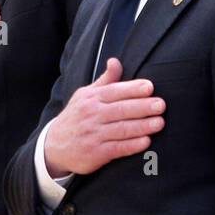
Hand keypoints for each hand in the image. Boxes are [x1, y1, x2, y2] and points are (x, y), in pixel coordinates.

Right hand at [43, 58, 164, 177]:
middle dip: (142, 107)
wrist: (54, 146)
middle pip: (120, 110)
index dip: (132, 89)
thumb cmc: (76, 117)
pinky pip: (117, 148)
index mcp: (91, 99)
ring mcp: (93, 135)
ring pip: (121, 129)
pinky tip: (146, 142)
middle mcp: (91, 115)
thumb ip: (105, 81)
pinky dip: (132, 145)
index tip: (149, 87)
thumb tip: (115, 61)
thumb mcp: (85, 96)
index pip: (114, 91)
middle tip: (161, 105)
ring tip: (159, 123)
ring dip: (142, 126)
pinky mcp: (95, 153)